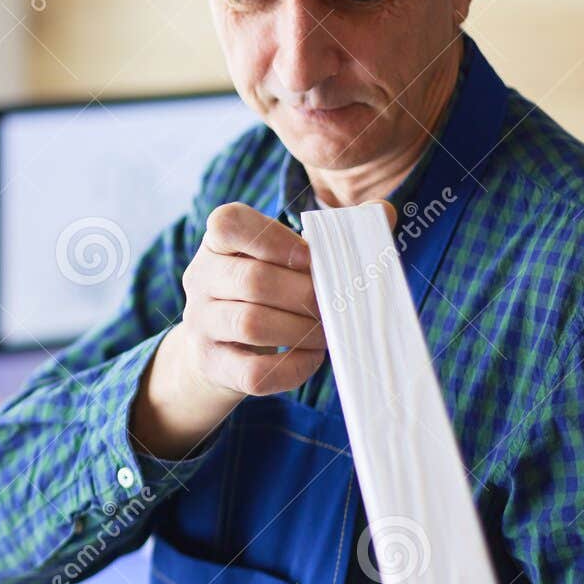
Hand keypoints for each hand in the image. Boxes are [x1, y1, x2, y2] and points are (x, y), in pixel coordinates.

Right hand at [132, 202, 340, 459]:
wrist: (223, 344)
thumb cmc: (269, 289)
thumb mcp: (290, 257)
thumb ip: (335, 233)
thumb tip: (383, 212)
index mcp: (218, 241)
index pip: (229, 224)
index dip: (276, 240)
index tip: (311, 259)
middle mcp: (200, 277)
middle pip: (253, 280)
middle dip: (305, 295)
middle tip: (334, 304)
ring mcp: (200, 322)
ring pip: (251, 324)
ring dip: (300, 330)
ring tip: (325, 331)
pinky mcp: (211, 363)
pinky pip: (252, 370)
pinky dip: (292, 367)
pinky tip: (311, 357)